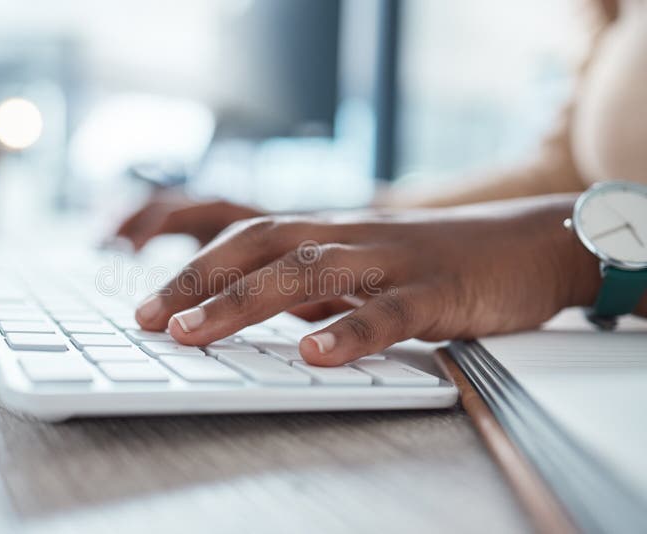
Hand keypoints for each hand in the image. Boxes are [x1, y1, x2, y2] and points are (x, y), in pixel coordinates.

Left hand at [135, 195, 605, 365]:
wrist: (526, 243)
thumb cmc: (435, 260)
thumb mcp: (364, 269)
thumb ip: (315, 285)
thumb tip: (258, 307)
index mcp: (331, 233)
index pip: (248, 239)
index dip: (194, 266)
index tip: (148, 304)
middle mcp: (350, 237)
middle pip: (262, 247)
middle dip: (199, 281)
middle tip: (149, 319)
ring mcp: (392, 260)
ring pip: (310, 271)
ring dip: (246, 300)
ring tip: (198, 333)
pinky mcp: (436, 290)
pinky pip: (389, 311)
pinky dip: (349, 330)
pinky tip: (315, 354)